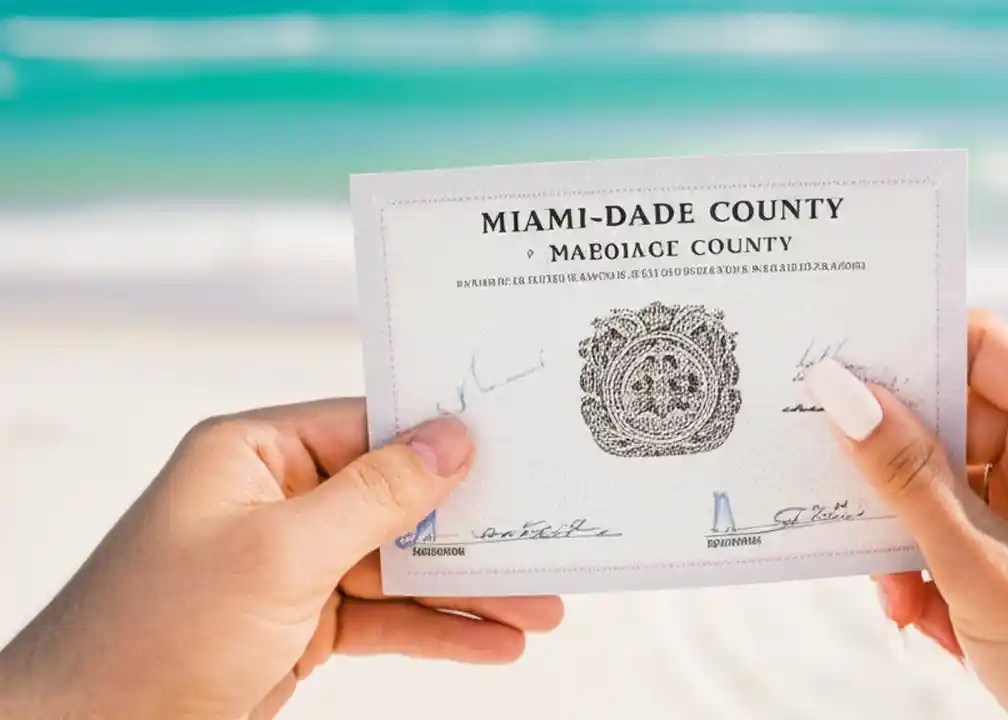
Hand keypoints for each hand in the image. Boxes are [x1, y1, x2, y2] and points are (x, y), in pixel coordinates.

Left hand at [0, 400, 562, 718]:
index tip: (514, 449)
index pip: (371, 427)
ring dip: (470, 590)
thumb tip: (451, 440)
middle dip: (473, 532)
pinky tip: (491, 642)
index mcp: (256, 454)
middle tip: (544, 540)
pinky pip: (387, 616)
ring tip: (540, 608)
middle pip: (399, 501)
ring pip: (402, 566)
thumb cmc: (152, 632)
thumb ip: (376, 495)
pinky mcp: (302, 621)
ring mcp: (291, 563)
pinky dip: (438, 632)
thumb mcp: (279, 552)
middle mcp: (277, 499)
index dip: (445, 440)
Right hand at [804, 311, 1007, 718]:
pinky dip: (936, 564)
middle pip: (953, 417)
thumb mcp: (979, 570)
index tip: (833, 377)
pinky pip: (966, 520)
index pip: (979, 346)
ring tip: (905, 598)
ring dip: (910, 536)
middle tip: (851, 517)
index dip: (906, 353)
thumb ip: (906, 476)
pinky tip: (933, 615)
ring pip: (949, 477)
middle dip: (897, 478)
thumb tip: (840, 392)